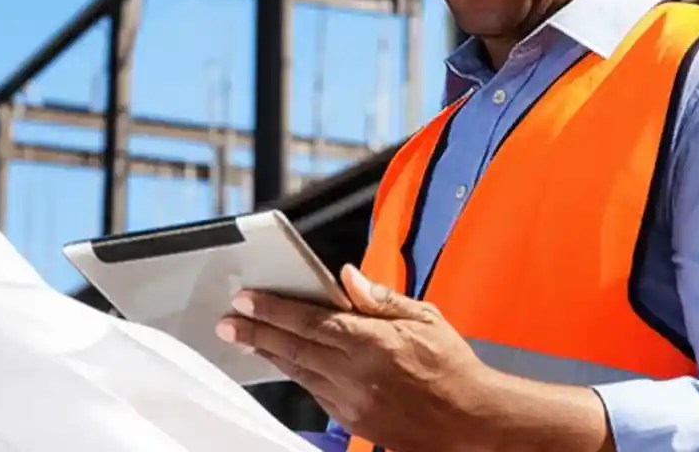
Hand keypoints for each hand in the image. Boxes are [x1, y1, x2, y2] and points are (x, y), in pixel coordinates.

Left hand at [215, 264, 490, 450]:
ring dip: (269, 353)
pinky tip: (284, 362)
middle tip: (227, 322)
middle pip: (293, 347)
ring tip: (244, 339)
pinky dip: (295, 374)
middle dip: (256, 332)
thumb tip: (346, 276)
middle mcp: (356, 372)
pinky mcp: (353, 420)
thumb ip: (380, 298)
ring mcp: (352, 400)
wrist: (470, 421)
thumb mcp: (425, 319)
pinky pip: (314, 392)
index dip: (273, 309)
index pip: (310, 320)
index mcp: (373, 342)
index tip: (247, 299)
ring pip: (298, 372)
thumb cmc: (452, 367)